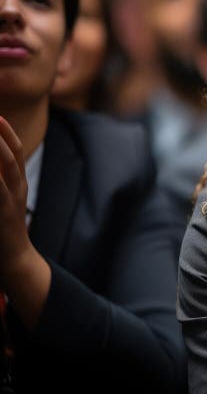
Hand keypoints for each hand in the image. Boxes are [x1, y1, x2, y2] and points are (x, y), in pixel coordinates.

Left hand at [0, 116, 50, 327]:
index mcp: (17, 184)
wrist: (16, 262)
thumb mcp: (4, 203)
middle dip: (0, 134)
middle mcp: (17, 187)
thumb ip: (2, 184)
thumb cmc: (3, 233)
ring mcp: (11, 199)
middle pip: (10, 153)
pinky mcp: (2, 211)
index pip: (15, 151)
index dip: (6, 132)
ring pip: (6, 166)